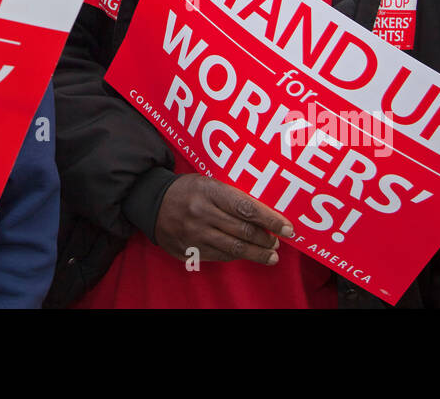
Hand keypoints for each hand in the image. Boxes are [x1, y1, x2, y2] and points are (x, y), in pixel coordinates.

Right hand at [153, 174, 292, 264]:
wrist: (151, 202)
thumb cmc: (188, 190)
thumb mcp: (209, 182)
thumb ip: (233, 196)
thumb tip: (265, 215)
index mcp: (209, 191)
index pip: (247, 208)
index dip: (270, 220)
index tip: (288, 228)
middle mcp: (202, 213)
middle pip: (243, 231)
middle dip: (266, 239)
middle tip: (278, 242)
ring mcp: (194, 234)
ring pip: (234, 248)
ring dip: (257, 253)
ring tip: (271, 255)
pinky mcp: (188, 249)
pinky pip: (220, 256)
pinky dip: (236, 255)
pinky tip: (246, 253)